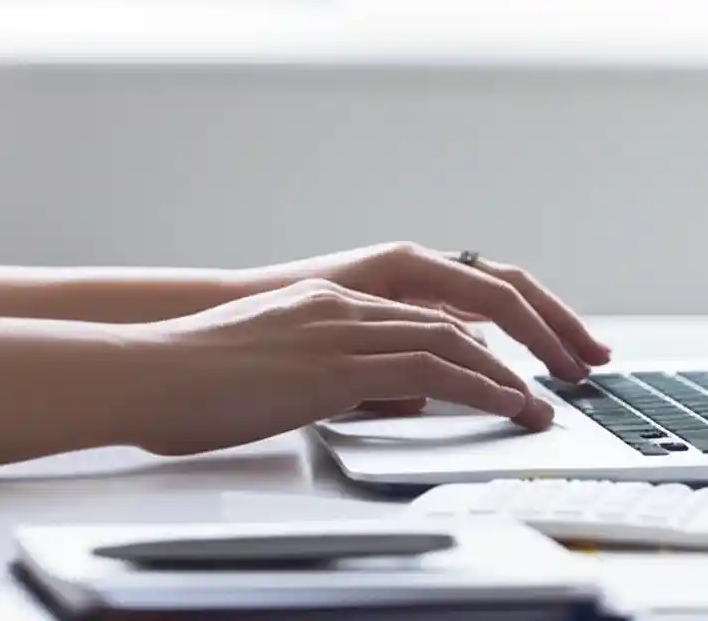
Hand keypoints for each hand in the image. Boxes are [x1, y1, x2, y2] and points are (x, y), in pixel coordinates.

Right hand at [137, 278, 553, 455]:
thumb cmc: (198, 381)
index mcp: (334, 303)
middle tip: (560, 367)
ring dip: (508, 373)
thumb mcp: (282, 371)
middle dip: (522, 340)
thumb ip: (345, 377)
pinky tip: (507, 405)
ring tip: (544, 403)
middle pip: (462, 312)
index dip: (486, 332)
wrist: (146, 372)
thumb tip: (401, 399)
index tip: (522, 358)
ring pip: (453, 340)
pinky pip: (429, 370)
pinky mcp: (336, 364)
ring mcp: (343, 329)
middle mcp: (348, 306)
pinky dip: (478, 387)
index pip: (432, 307)